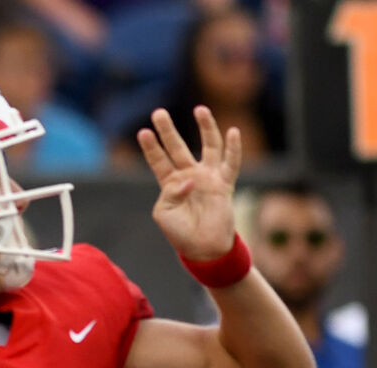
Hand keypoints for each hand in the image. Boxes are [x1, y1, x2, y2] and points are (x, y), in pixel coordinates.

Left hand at [138, 106, 241, 262]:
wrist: (203, 248)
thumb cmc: (180, 232)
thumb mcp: (164, 214)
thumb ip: (171, 194)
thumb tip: (189, 179)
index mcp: (170, 183)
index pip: (158, 160)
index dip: (151, 147)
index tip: (143, 131)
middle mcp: (189, 175)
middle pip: (177, 147)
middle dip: (168, 130)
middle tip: (158, 112)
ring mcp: (208, 177)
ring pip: (208, 146)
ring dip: (205, 127)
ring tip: (200, 109)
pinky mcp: (224, 184)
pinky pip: (231, 163)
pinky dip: (233, 148)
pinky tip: (232, 132)